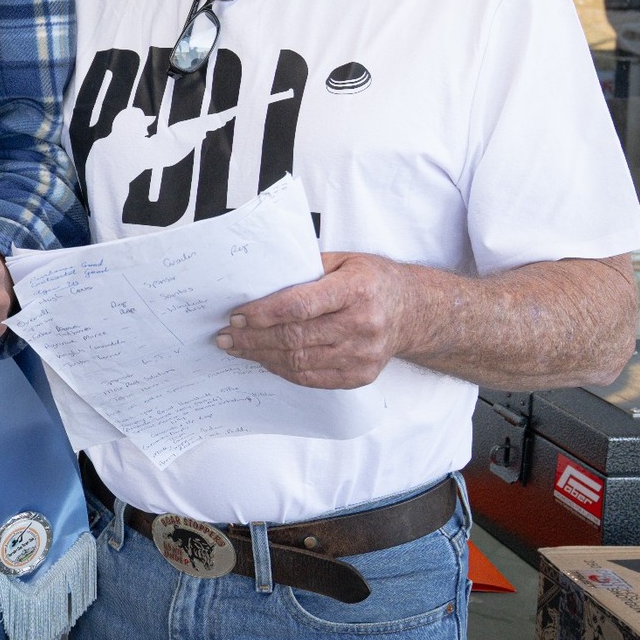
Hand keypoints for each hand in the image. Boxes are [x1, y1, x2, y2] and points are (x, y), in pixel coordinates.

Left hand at [217, 251, 411, 388]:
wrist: (413, 310)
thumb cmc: (372, 280)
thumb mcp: (343, 260)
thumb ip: (305, 269)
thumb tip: (259, 282)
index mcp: (356, 290)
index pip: (299, 306)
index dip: (263, 314)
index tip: (236, 316)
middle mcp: (362, 325)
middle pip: (295, 337)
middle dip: (253, 338)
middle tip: (226, 336)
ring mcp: (363, 354)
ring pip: (300, 361)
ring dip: (262, 356)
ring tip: (238, 349)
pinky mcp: (362, 375)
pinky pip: (313, 379)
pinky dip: (284, 371)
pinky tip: (266, 360)